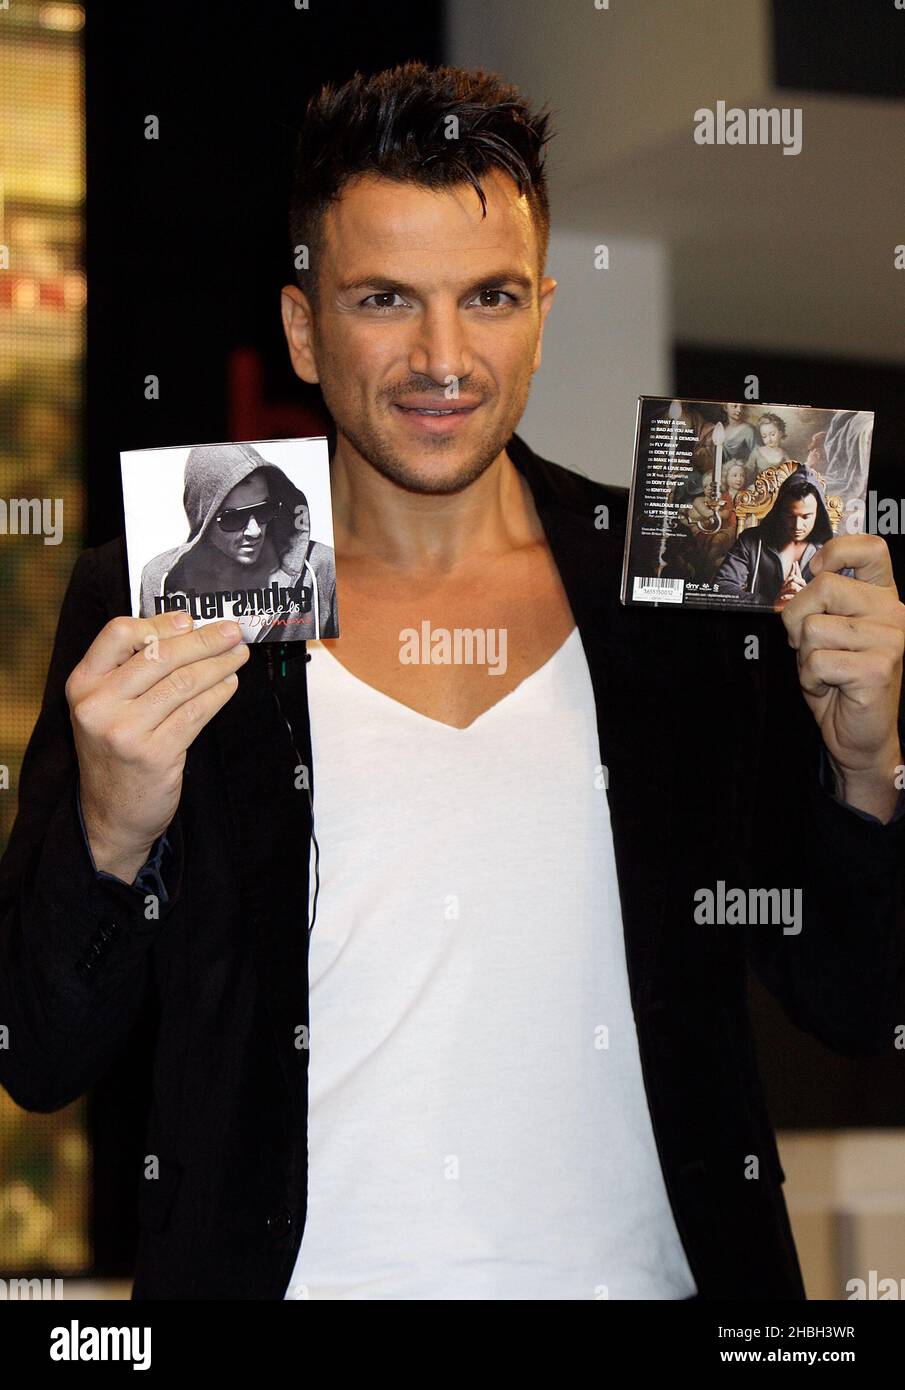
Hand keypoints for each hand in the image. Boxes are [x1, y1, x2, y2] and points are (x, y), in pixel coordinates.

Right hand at [66, 611, 249, 882]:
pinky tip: (229, 685)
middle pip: (160, 655)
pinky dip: (218, 695)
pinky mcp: (154, 754)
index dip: (158, 623)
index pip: (118, 633)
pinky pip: (196, 713)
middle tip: (232, 632)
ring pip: (183, 683)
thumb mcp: (106, 707)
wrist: (110, 815)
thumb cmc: (115, 752)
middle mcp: (98, 705)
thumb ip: (132, 670)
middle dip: (204, 641)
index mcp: (83, 684)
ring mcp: (125, 731)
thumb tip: (185, 628)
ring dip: (218, 666)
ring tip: (238, 656)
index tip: (189, 621)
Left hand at [779, 535, 904, 819]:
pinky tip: (831, 687)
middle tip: (809, 645)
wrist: (860, 736)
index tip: (816, 571)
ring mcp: (891, 639)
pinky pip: (817, 661)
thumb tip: (804, 575)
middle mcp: (893, 613)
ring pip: (813, 627)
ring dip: (804, 655)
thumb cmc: (840, 682)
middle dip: (797, 618)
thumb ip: (821, 602)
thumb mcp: (828, 632)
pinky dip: (811, 678)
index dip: (836, 551)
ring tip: (826, 670)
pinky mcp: (878, 667)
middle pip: (823, 586)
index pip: (870, 548)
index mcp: (882, 598)